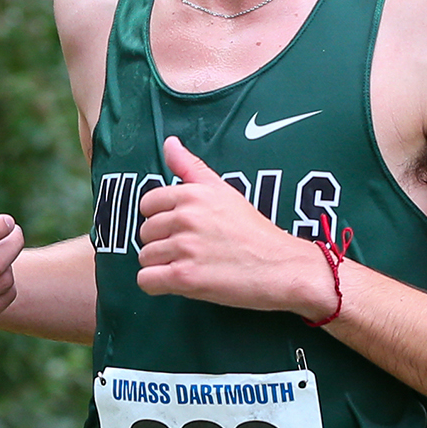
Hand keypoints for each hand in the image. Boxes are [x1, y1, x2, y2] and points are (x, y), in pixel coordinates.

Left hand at [135, 137, 332, 318]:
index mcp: (192, 194)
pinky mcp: (184, 277)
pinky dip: (158, 285)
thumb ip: (190, 166)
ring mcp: (184, 247)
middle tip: (192, 250)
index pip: (147, 204)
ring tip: (192, 266)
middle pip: (145, 232)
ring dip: (163, 266)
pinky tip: (180, 282)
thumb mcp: (224, 190)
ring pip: (145, 257)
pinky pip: (146, 281)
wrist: (281, 267)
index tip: (182, 229)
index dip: (162, 219)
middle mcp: (185, 217)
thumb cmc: (254, 231)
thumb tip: (169, 142)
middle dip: (162, 244)